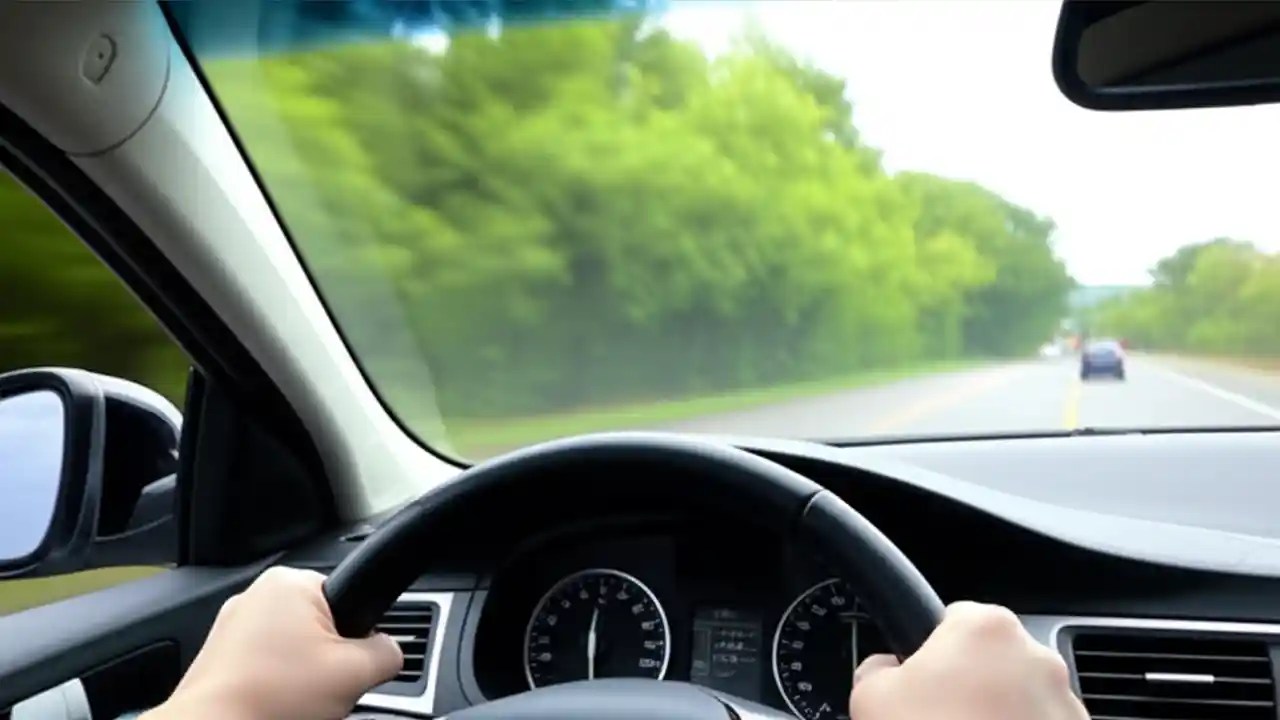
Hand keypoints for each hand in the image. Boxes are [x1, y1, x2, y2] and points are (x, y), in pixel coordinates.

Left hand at [143, 566, 402, 719]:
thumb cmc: (271, 700)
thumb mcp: (354, 675)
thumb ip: (387, 653)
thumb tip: (390, 652)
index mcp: (290, 583)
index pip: (351, 599)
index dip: (358, 638)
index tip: (347, 667)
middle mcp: (257, 595)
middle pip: (323, 627)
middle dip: (330, 661)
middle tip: (324, 690)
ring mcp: (232, 626)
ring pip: (294, 650)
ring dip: (303, 676)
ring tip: (297, 703)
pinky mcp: (220, 657)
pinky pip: (267, 665)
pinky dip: (277, 686)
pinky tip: (276, 708)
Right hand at [849, 601, 1087, 719]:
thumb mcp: (869, 697)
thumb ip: (876, 668)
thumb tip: (886, 669)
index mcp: (985, 627)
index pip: (950, 618)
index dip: (928, 653)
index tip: (918, 685)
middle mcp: (1037, 654)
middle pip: (990, 659)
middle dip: (968, 685)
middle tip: (938, 719)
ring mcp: (1067, 701)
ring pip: (1020, 698)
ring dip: (998, 715)